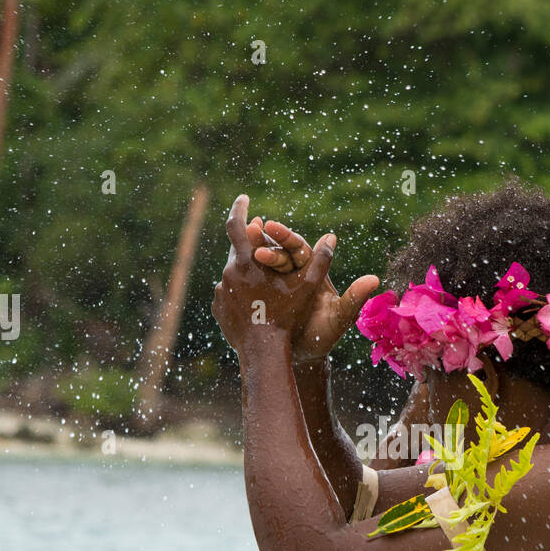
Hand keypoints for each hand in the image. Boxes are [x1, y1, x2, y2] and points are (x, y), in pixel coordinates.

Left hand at [212, 195, 330, 355]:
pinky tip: (254, 302)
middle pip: (237, 250)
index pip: (237, 225)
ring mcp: (220, 291)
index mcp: (246, 262)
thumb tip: (332, 238)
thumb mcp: (307, 288)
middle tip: (262, 243)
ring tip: (263, 281)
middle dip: (250, 245)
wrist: (263, 352)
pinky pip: (228, 294)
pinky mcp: (218, 308)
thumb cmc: (287, 318)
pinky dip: (240, 293)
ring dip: (246, 272)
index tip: (244, 198)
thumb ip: (319, 262)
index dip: (240, 208)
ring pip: (233, 274)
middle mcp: (227, 273)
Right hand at [252, 219, 378, 362]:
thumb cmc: (323, 337)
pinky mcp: (259, 294)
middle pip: (278, 250)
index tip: (273, 227)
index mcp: (311, 272)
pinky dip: (241, 271)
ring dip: (249, 250)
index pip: (299, 248)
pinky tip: (228, 268)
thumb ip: (353, 299)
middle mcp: (292, 274)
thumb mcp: (339, 319)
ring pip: (260, 262)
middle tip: (253, 231)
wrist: (301, 357)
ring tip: (239, 238)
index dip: (286, 236)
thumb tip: (375, 280)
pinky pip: (249, 279)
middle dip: (265, 240)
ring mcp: (273, 284)